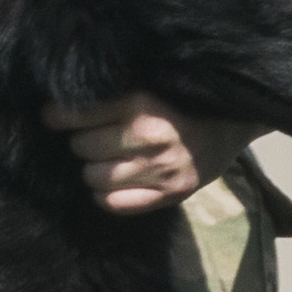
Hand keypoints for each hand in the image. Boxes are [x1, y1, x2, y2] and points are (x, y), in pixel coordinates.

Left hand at [47, 95, 252, 214]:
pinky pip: (114, 204)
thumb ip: (114, 96)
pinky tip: (114, 182)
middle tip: (95, 136)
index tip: (55, 116)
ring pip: (93, 177)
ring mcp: (160, 171)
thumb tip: (60, 106)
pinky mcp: (170, 195)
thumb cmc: (186, 100)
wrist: (236, 122)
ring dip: (93, 168)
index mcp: (141, 104)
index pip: (75, 116)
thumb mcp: (151, 87)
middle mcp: (148, 138)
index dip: (58, 116)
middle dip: (82, 141)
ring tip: (107, 159)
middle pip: (81, 147)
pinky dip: (106, 194)